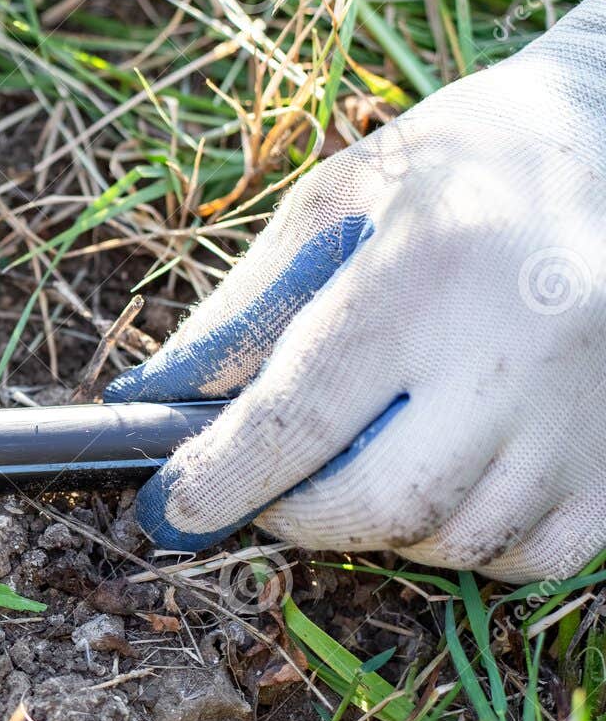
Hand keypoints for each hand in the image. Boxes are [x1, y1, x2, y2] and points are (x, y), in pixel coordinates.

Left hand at [106, 0, 605, 583]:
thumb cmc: (461, 164)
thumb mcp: (336, 199)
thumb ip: (245, 309)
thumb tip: (156, 403)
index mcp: (433, 267)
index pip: (300, 415)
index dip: (221, 479)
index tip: (170, 510)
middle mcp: (523, 348)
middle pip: (381, 503)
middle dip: (298, 516)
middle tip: (265, 490)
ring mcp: (591, 411)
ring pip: (454, 541)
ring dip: (383, 526)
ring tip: (372, 453)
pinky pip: (533, 556)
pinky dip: (469, 539)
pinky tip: (453, 473)